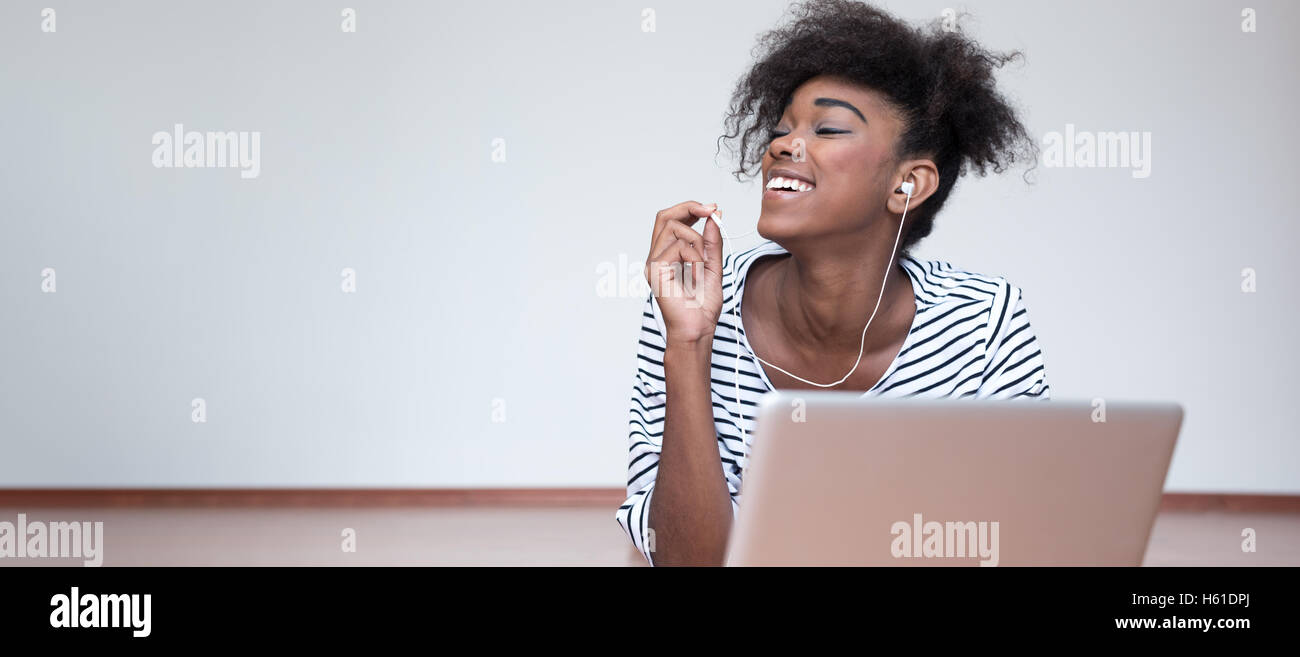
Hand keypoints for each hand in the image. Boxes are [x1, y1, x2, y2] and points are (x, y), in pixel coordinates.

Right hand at [643, 201, 724, 345]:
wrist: (697, 330)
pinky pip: (679, 248)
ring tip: (704, 265)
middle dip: (689, 207)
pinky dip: (696, 259)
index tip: (712, 208)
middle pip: (664, 217)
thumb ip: (712, 242)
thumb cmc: (702, 306)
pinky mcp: (655, 270)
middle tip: (711, 210)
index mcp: (667, 256)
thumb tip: (715, 215)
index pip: (670, 221)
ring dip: (698, 242)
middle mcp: (656, 257)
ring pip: (674, 229)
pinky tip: (697, 277)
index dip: (689, 208)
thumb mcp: (713, 266)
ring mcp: (653, 263)